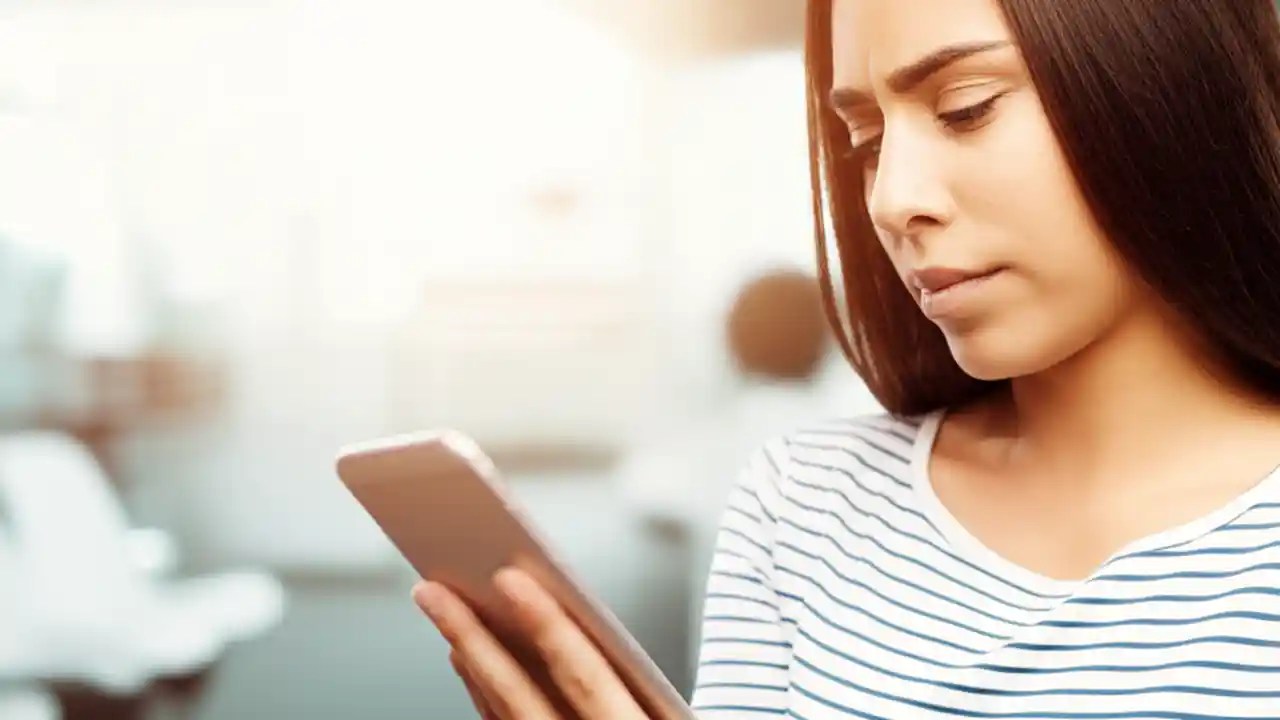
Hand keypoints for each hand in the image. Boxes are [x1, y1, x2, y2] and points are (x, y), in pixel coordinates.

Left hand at [413, 568, 649, 719]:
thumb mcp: (664, 716)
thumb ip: (622, 681)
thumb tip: (557, 627)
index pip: (586, 677)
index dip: (548, 627)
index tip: (511, 580)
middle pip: (520, 698)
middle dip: (473, 640)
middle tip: (433, 592)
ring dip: (471, 663)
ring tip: (444, 613)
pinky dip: (484, 696)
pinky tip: (472, 665)